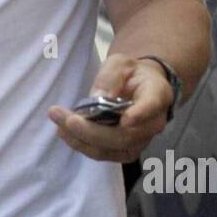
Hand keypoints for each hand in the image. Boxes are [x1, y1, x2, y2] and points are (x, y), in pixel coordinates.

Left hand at [47, 53, 173, 163]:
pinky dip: (82, 145)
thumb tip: (98, 97)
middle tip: (67, 119)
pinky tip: (64, 132)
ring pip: (112, 149)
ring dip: (82, 140)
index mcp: (157, 95)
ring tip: (59, 125)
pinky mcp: (125, 150)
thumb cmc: (130, 73)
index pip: (152, 106)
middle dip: (92, 131)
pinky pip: (103, 153)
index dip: (140, 115)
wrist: (138, 88)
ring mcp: (140, 141)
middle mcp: (153, 123)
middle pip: (125, 136)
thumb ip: (111, 77)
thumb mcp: (119, 63)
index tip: (126, 120)